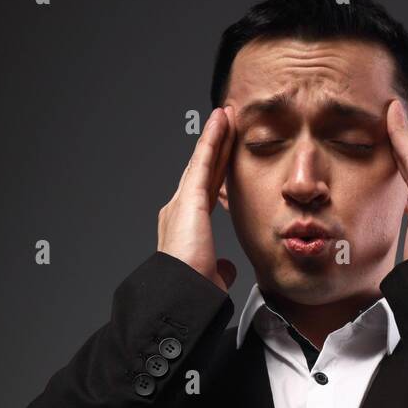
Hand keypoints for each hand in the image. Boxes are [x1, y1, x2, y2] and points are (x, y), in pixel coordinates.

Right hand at [157, 107, 237, 291]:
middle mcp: (180, 209)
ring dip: (216, 135)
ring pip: (203, 160)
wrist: (180, 294)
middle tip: (227, 121)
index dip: (217, 170)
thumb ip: (218, 267)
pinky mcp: (189, 197)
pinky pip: (204, 161)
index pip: (207, 191)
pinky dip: (213, 138)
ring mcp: (182, 201)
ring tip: (227, 113)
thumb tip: (225, 268)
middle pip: (203, 170)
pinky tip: (222, 120)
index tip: (227, 154)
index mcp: (187, 227)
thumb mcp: (211, 277)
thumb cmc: (193, 291)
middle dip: (216, 146)